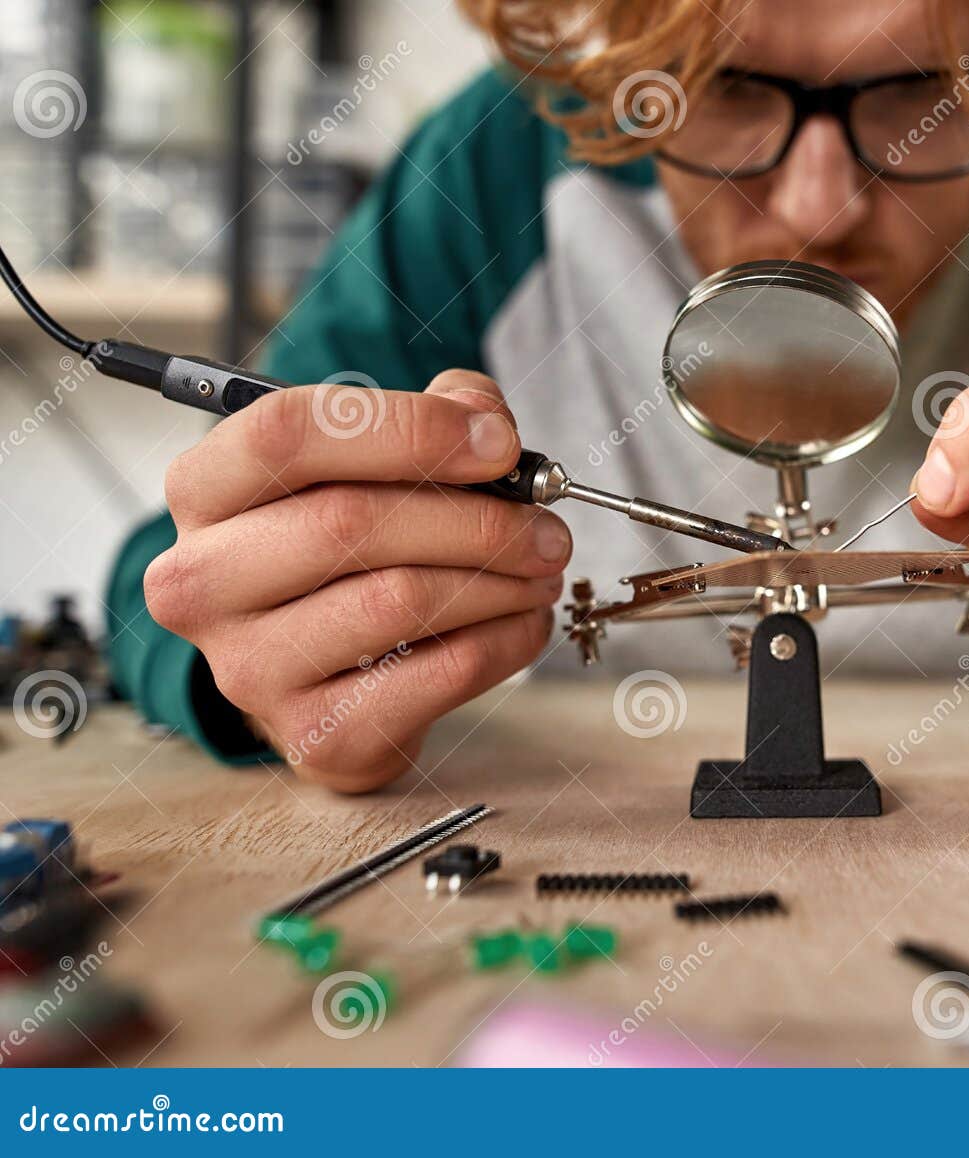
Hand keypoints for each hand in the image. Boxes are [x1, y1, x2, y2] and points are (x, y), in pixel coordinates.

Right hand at [145, 371, 569, 792]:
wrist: (330, 682)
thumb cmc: (351, 554)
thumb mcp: (379, 465)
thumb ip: (439, 414)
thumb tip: (489, 426)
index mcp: (205, 491)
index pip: (287, 434)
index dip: (408, 428)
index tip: (500, 443)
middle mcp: (204, 580)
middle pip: (349, 522)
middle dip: (477, 519)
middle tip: (547, 527)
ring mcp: (249, 667)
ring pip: (400, 600)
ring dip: (500, 581)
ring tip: (541, 571)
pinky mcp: (314, 733)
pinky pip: (440, 673)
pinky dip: (506, 640)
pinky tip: (526, 621)